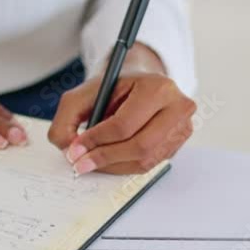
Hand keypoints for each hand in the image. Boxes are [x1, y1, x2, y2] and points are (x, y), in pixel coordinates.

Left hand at [48, 73, 195, 174]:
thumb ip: (67, 119)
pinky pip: (148, 165)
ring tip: (90, 161)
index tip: (74, 149)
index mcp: (158, 87)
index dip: (96, 140)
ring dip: (112, 165)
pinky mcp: (177, 145)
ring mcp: (182, 128)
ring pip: (144, 160)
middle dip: (104, 157)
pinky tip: (107, 159)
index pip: (125, 124)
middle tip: (80, 163)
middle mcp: (178, 107)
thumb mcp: (83, 94)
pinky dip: (122, 166)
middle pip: (140, 146)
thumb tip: (68, 150)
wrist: (137, 83)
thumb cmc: (112, 88)